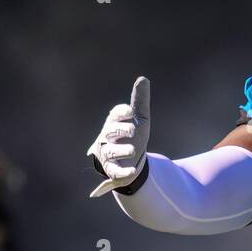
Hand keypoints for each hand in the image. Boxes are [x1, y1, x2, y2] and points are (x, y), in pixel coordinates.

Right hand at [87, 75, 150, 196]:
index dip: (121, 113)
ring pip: (111, 151)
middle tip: (133, 130)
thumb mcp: (140, 119)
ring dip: (121, 150)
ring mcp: (109, 153)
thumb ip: (140, 101)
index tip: (130, 112)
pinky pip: (115, 171)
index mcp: (115, 122)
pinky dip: (123, 171)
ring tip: (132, 150)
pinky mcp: (112, 170)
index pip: (115, 115)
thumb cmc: (134, 136)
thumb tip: (143, 79)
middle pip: (111, 131)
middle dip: (121, 130)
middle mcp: (108, 136)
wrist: (133, 160)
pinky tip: (132, 170)